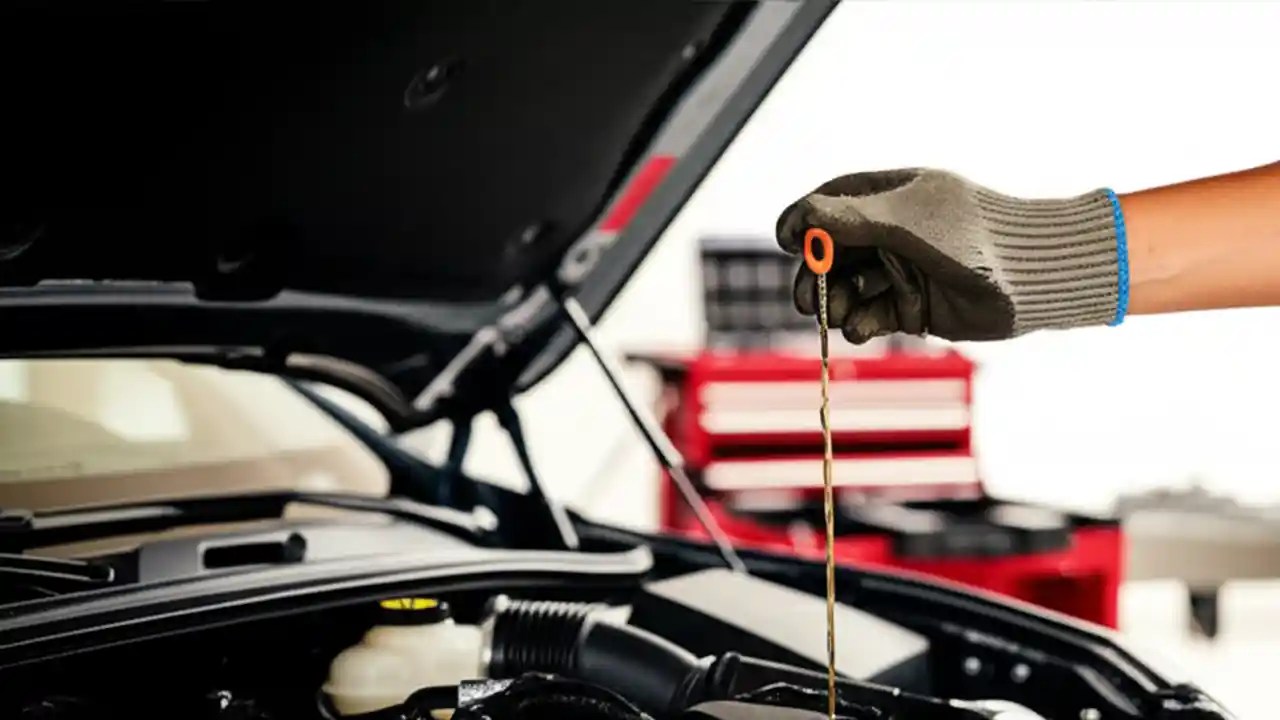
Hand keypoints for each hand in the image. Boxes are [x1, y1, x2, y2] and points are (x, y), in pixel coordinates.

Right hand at [775, 169, 1124, 343]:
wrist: (1031, 278)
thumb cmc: (973, 236)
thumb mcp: (906, 220)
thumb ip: (850, 218)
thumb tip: (799, 219)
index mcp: (891, 195)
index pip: (830, 204)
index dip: (805, 224)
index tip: (789, 244)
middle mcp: (893, 230)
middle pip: (833, 252)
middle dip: (817, 275)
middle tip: (807, 299)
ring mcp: (903, 269)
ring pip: (850, 287)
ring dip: (838, 302)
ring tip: (837, 317)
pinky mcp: (913, 306)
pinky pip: (874, 314)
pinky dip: (863, 323)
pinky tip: (861, 329)